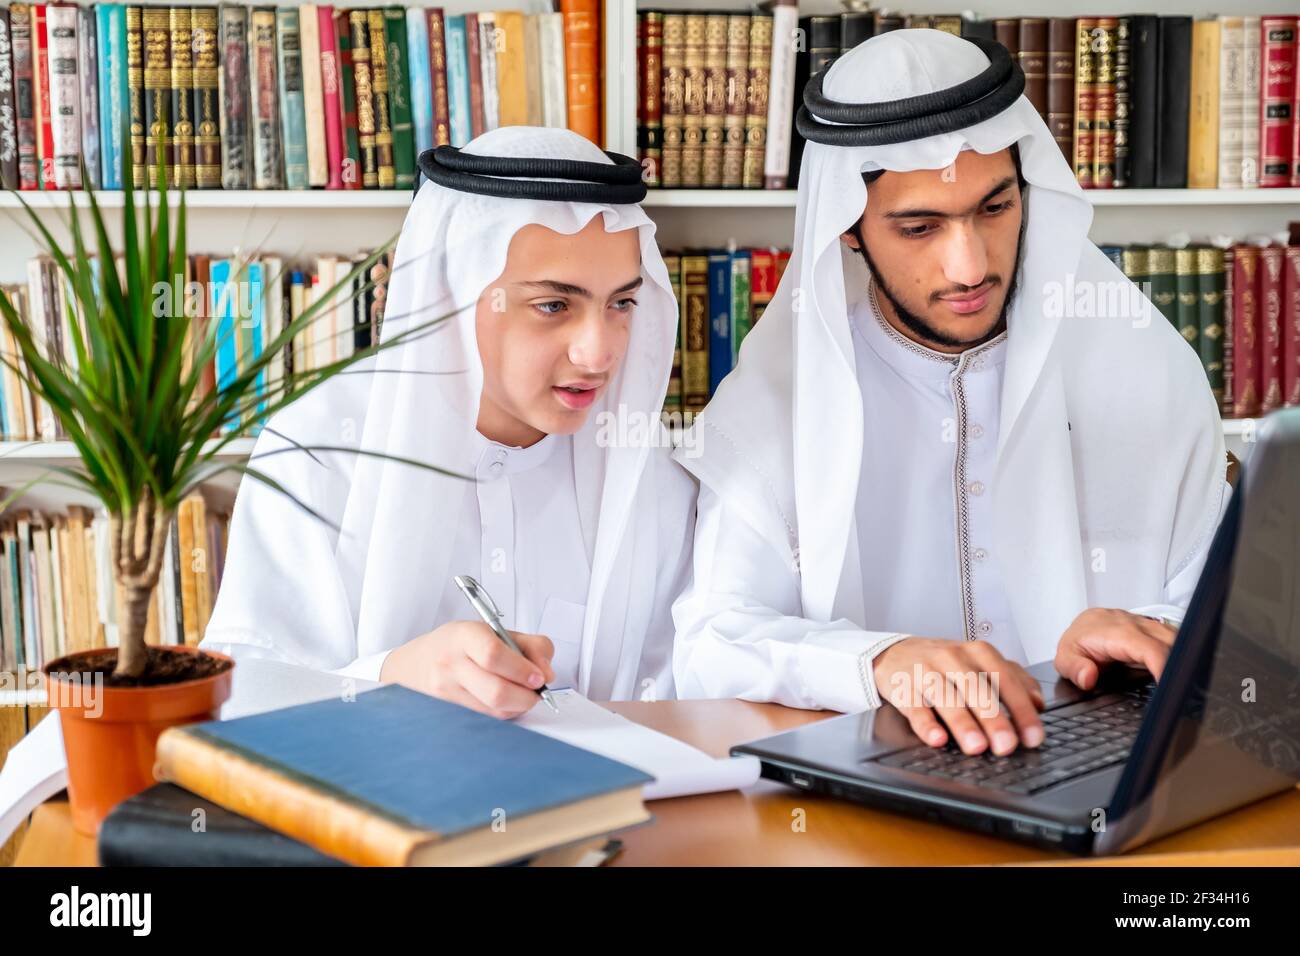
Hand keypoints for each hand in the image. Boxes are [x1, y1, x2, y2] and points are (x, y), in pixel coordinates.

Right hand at [379, 620, 555, 718]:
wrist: (417, 664)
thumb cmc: (461, 644)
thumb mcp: (496, 631)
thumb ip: (531, 645)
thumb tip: (547, 673)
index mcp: (463, 636)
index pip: (493, 655)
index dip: (522, 669)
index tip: (539, 677)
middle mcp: (450, 664)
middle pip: (496, 691)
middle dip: (527, 696)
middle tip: (537, 690)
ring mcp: (445, 692)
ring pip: (494, 711)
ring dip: (518, 706)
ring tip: (522, 694)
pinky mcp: (447, 712)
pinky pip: (486, 719)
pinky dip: (504, 713)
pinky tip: (506, 702)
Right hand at [872, 638, 1045, 755]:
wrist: (896, 653)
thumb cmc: (946, 664)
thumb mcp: (981, 663)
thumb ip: (1013, 678)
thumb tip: (1038, 704)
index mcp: (978, 652)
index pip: (1005, 679)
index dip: (1021, 709)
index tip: (1033, 737)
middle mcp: (953, 658)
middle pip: (976, 689)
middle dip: (993, 719)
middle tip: (1007, 745)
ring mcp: (926, 671)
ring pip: (946, 697)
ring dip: (962, 723)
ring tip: (976, 746)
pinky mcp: (903, 688)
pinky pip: (915, 707)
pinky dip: (925, 724)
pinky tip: (937, 739)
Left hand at [1055, 608, 1176, 690]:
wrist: (1082, 625)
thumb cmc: (1078, 641)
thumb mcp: (1065, 658)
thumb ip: (1074, 669)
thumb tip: (1088, 677)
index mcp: (1117, 632)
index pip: (1150, 648)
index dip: (1163, 668)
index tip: (1168, 688)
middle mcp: (1136, 625)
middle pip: (1172, 642)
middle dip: (1179, 668)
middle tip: (1179, 693)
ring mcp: (1148, 626)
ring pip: (1178, 638)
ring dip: (1183, 660)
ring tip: (1181, 685)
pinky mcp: (1155, 630)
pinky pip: (1175, 639)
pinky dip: (1181, 654)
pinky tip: (1181, 672)